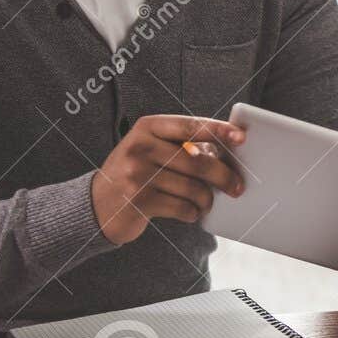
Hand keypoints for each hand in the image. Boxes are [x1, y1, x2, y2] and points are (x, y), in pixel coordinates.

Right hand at [90, 115, 245, 244]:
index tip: (241, 137)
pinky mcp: (138, 201)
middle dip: (223, 176)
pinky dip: (193, 212)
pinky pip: (181, 207)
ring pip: (192, 187)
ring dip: (207, 199)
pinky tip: (192, 212)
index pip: (191, 125)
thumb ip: (184, 145)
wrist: (97, 204)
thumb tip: (226, 154)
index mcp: (147, 127)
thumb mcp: (152, 149)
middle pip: (197, 161)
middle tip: (237, 186)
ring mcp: (136, 175)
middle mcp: (140, 147)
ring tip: (208, 202)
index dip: (219, 130)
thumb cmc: (136, 172)